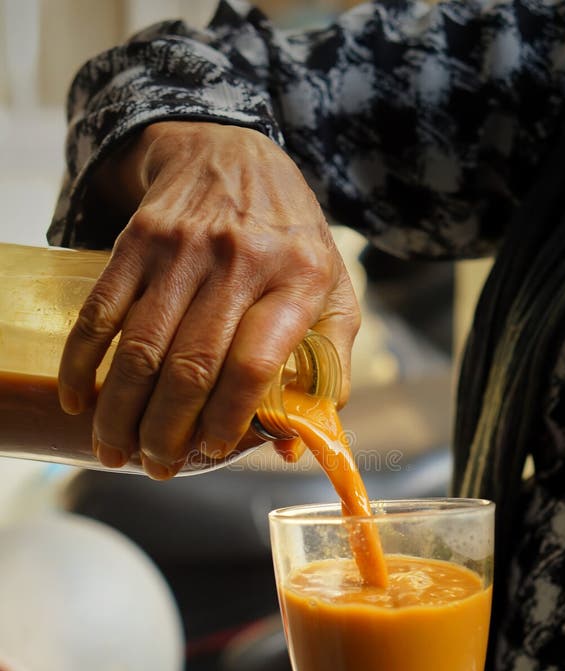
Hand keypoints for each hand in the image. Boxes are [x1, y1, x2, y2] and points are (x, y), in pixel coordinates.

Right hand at [58, 121, 359, 477]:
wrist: (235, 155)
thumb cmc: (291, 240)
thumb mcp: (334, 293)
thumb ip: (328, 368)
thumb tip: (294, 444)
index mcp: (297, 279)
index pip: (254, 363)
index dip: (228, 418)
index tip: (212, 452)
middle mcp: (238, 261)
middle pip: (191, 365)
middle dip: (167, 430)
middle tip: (158, 466)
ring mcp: (182, 248)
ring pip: (141, 346)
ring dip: (121, 409)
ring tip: (113, 450)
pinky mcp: (138, 241)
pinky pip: (101, 310)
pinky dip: (82, 360)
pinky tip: (77, 398)